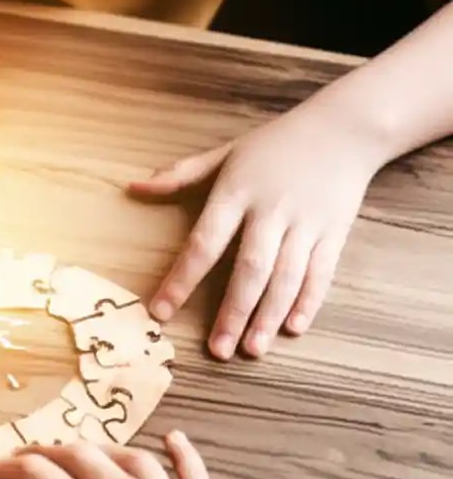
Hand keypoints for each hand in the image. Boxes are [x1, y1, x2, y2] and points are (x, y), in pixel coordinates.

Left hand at [129, 107, 386, 359]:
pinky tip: (292, 328)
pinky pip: (320, 273)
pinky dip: (307, 301)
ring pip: (286, 277)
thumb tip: (134, 187)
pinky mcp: (334, 232)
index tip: (161, 311)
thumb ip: (180, 175)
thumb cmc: (274, 144)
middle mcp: (271, 211)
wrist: (344, 127)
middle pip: (250, 269)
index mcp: (236, 193)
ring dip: (268, 316)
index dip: (182, 279)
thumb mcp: (225, 152)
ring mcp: (305, 223)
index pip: (204, 243)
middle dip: (233, 312)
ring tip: (252, 350)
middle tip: (217, 351)